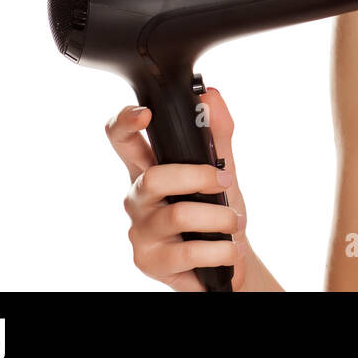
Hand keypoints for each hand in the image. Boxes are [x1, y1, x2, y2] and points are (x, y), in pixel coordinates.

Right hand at [106, 86, 250, 290]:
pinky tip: (231, 250)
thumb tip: (211, 96)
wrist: (225, 260)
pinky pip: (187, 251)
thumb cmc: (215, 211)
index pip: (121, 139)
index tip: (145, 113)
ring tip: (236, 223)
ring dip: (219, 218)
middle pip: (153, 178)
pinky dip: (220, 250)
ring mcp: (139, 230)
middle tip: (227, 181)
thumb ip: (217, 132)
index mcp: (148, 168)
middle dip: (198, 177)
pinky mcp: (149, 261)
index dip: (124, 122)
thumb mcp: (220, 169)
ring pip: (177, 214)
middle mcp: (137, 197)